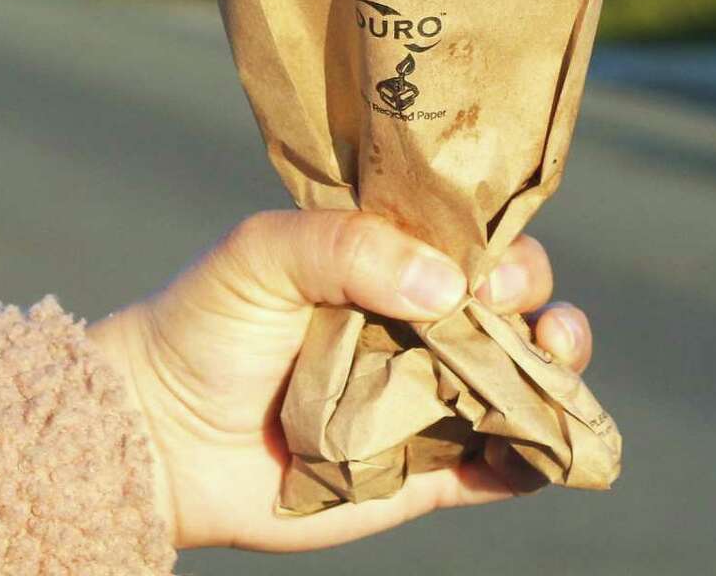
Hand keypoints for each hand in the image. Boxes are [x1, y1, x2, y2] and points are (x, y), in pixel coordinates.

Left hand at [84, 210, 593, 551]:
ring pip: (523, 382)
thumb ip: (348, 248)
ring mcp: (426, 401)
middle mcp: (418, 327)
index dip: (496, 245)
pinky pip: (502, 469)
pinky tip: (550, 442)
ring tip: (556, 355)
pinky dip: (539, 456)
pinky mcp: (424, 474)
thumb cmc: (202, 326)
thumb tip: (448, 285)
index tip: (487, 260)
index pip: (469, 241)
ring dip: (558, 367)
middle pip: (512, 306)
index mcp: (386, 264)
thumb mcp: (262, 255)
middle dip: (534, 299)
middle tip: (507, 307)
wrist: (156, 436)